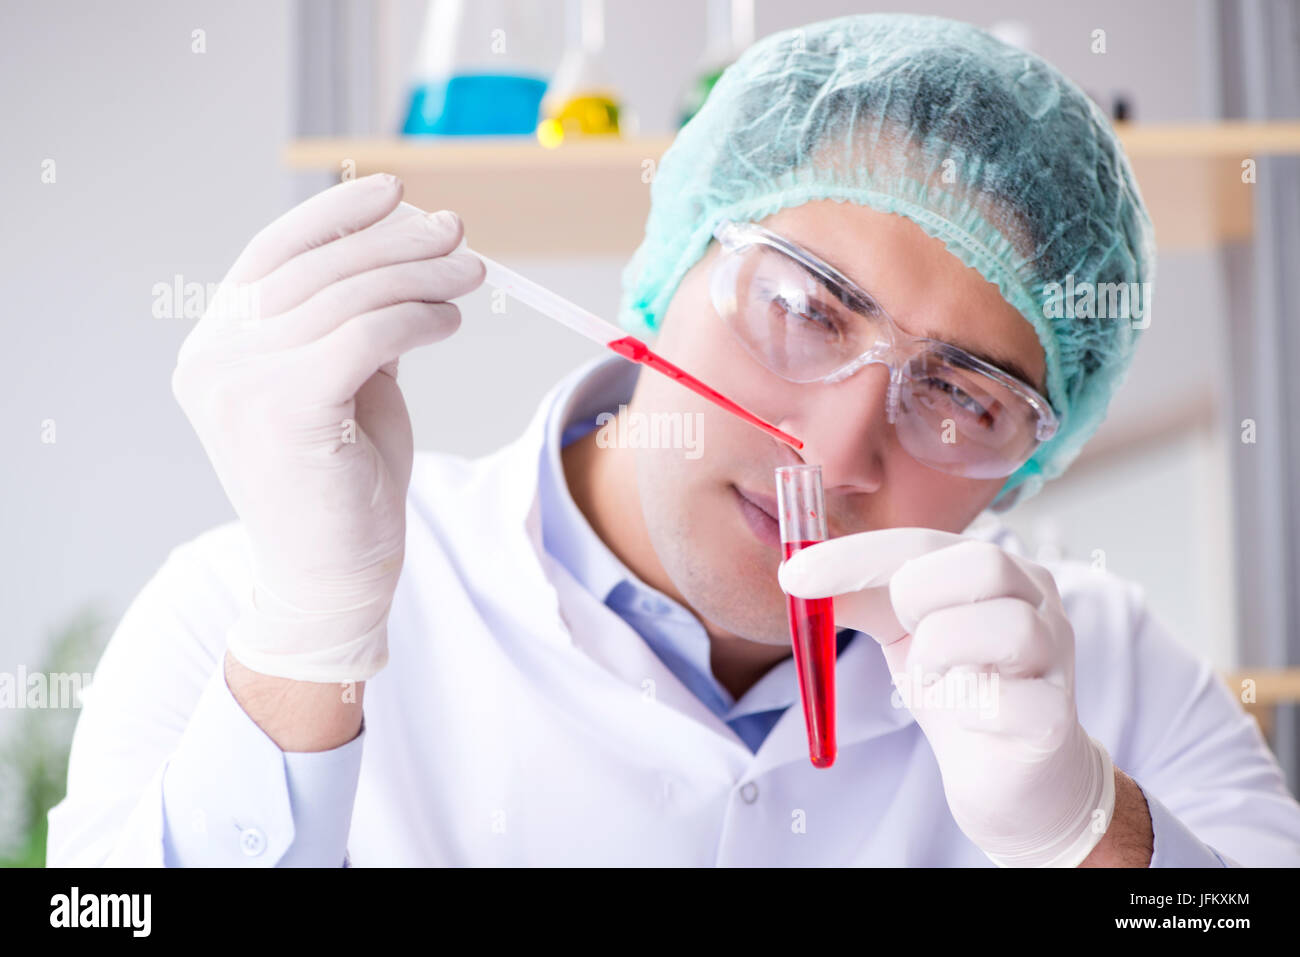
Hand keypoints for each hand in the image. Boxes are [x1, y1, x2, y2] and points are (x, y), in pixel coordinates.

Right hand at [172, 174, 483, 682]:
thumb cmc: (343, 480)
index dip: (336, 217)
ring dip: (420, 277)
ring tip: (470, 277)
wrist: (334, 576)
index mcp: (215, 345)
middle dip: (396, 242)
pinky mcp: (283, 408)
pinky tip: (449, 323)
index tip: (398, 193)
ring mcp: (237, 383)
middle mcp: (212, 358)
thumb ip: (354, 318)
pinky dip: (417, 318)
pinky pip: (365, 334)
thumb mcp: (345, 381)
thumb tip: (409, 241)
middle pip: (315, 268)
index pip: (273, 254)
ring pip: (347, 297)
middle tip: (458, 235)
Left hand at [778, 527, 1114, 866]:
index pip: (922, 542)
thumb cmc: (960, 687)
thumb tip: (797, 574)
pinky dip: (971, 707)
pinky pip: (1013, 701)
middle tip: (900, 630)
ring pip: (1007, 625)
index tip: (793, 575)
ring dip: (942, 651)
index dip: (854, 556)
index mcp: (994, 569)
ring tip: (932, 678)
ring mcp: (1055, 657)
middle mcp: (1036, 601)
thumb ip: (858, 597)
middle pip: (984, 563)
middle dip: (917, 594)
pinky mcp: (1054, 718)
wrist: (1013, 778)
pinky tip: (966, 714)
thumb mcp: (901, 631)